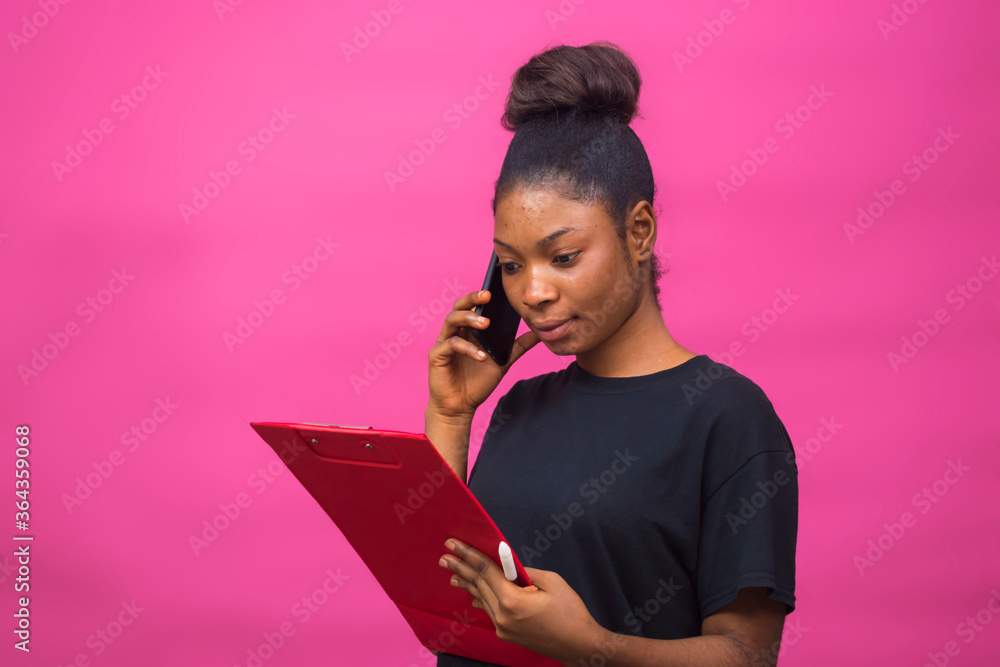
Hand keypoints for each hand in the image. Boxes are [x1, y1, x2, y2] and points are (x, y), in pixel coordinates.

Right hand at [427, 290, 539, 417]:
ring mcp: (444, 343)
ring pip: (452, 320)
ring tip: (487, 324)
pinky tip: (482, 356)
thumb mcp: (503, 362)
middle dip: (472, 299)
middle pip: (458, 307)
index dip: (480, 296)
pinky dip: (467, 348)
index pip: (472, 307)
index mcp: (468, 331)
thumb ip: (518, 347)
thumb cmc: (477, 383)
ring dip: (469, 319)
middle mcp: (454, 333)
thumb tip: (538, 334)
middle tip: (487, 296)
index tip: (495, 289)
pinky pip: (451, 345)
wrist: (461, 406)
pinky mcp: (437, 356)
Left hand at [438, 538, 604, 663]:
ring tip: (451, 573)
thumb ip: (524, 572)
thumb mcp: (551, 582)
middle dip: (461, 568)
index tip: (454, 544)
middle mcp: (502, 615)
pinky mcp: (506, 634)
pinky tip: (471, 594)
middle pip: (478, 585)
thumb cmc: (570, 612)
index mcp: (512, 600)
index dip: (469, 555)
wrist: (579, 646)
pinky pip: (490, 611)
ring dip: (467, 584)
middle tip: (444, 556)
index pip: (486, 571)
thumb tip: (508, 566)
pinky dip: (481, 599)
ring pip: (481, 599)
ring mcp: (502, 627)